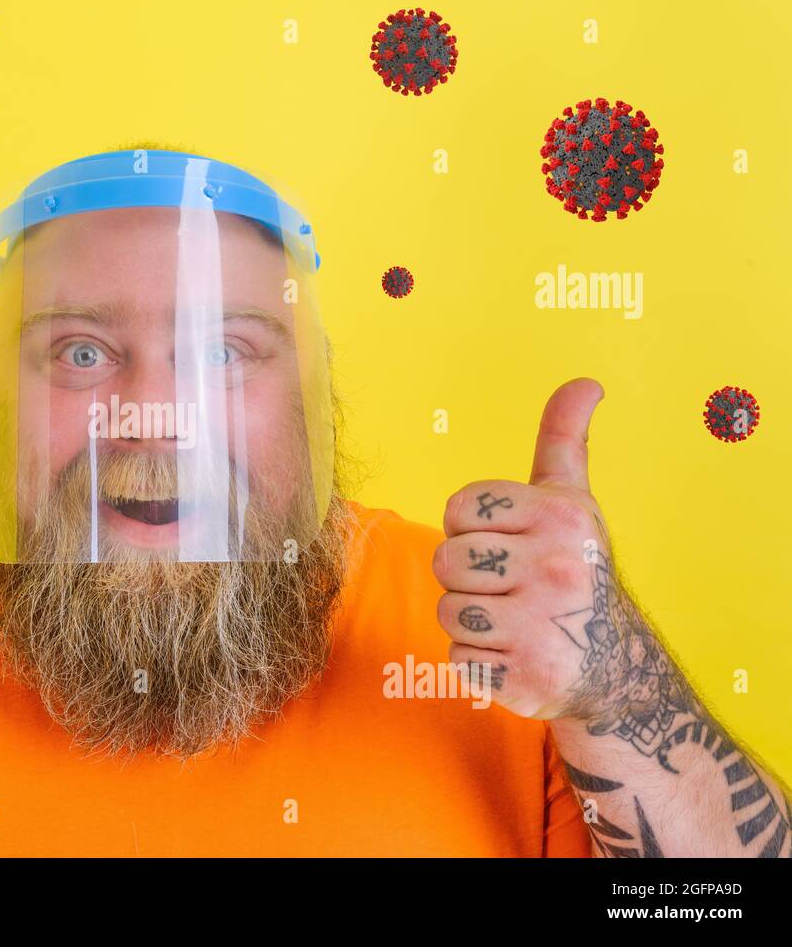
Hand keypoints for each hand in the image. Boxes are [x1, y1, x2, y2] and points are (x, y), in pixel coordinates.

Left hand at [433, 378, 616, 719]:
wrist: (612, 665)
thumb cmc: (574, 567)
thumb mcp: (572, 500)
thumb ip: (563, 440)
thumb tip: (585, 382)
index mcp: (562, 517)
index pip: (460, 508)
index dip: (470, 527)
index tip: (505, 542)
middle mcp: (558, 567)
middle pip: (447, 561)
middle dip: (466, 576)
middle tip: (508, 587)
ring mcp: (544, 627)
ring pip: (448, 610)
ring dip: (469, 619)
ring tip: (510, 620)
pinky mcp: (527, 677)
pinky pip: (458, 656)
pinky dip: (477, 660)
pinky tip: (514, 654)